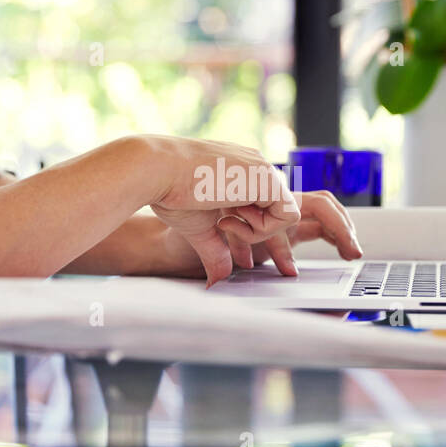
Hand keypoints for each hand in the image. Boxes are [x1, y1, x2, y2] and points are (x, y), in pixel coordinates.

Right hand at [142, 135, 303, 285]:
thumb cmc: (170, 192)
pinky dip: (263, 229)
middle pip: (280, 211)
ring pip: (285, 214)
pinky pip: (287, 215)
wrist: (158, 171)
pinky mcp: (268, 178)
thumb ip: (216, 250)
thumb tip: (218, 278)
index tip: (247, 261)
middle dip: (279, 244)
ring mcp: (262, 170)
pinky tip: (231, 220)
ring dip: (256, 232)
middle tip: (287, 271)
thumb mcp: (200, 228)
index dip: (257, 235)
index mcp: (238, 173)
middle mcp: (254, 168)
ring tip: (224, 225)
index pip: (262, 206)